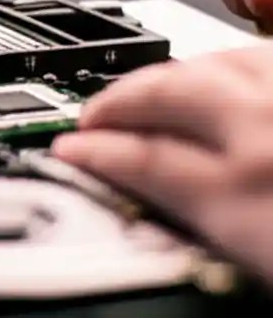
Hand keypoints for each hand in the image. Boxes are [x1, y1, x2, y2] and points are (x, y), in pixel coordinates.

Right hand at [52, 45, 272, 284]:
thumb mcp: (259, 266)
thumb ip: (203, 236)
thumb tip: (157, 226)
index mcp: (244, 199)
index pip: (141, 160)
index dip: (94, 154)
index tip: (69, 153)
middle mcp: (265, 132)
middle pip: (167, 91)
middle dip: (116, 101)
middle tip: (91, 116)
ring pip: (214, 62)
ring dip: (170, 74)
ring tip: (147, 88)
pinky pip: (262, 57)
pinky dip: (228, 63)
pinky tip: (221, 72)